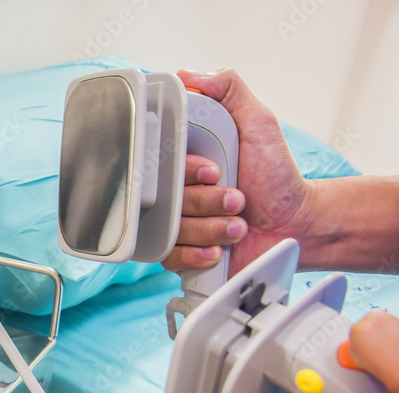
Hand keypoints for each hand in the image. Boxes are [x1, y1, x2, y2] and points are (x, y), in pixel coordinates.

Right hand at [163, 68, 316, 276]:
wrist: (294, 224)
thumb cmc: (276, 177)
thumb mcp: (258, 123)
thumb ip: (229, 90)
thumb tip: (189, 74)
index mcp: (183, 161)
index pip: (158, 163)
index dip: (186, 170)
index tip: (215, 170)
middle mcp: (174, 192)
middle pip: (164, 199)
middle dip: (207, 200)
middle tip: (238, 198)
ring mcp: (175, 224)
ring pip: (171, 229)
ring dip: (211, 227)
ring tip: (238, 223)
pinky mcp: (179, 254)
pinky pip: (170, 256)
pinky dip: (198, 253)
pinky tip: (219, 248)